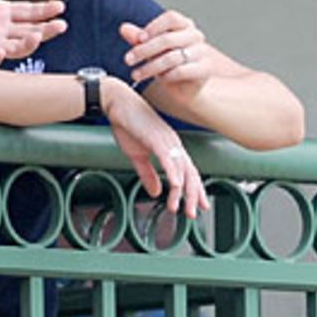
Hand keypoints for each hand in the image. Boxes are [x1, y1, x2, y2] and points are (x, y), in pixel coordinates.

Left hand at [0, 0, 65, 66]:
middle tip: (60, 25)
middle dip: (46, 30)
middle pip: (28, 31)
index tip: (60, 7)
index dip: (44, 10)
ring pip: (14, 47)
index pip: (28, 12)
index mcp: (0, 13)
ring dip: (27, 44)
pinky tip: (1, 51)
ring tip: (38, 36)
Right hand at [103, 76, 208, 218]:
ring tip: (183, 208)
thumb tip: (156, 192)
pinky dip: (174, 174)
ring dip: (184, 191)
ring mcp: (167, 141)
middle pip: (191, 173)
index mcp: (171, 148)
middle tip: (194, 213)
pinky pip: (169, 159)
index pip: (188, 172)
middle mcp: (174, 145)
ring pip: (182, 170)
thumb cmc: (127, 125)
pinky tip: (176, 186)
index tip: (198, 205)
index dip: (195, 190)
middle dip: (194, 195)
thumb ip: (148, 174)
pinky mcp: (157, 138)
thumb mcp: (137, 155)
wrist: (118, 103)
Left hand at [121, 10, 209, 103]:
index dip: (153, 27)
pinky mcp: (204, 69)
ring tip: (135, 75)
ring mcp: (201, 52)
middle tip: (128, 60)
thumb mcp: (151, 50)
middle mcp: (195, 36)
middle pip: (168, 38)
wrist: (186, 87)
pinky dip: (166, 76)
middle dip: (144, 50)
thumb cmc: (168, 64)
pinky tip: (159, 80)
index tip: (138, 39)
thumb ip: (139, 38)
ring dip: (150, 67)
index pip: (171, 18)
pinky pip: (181, 71)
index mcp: (184, 25)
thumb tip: (123, 28)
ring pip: (172, 57)